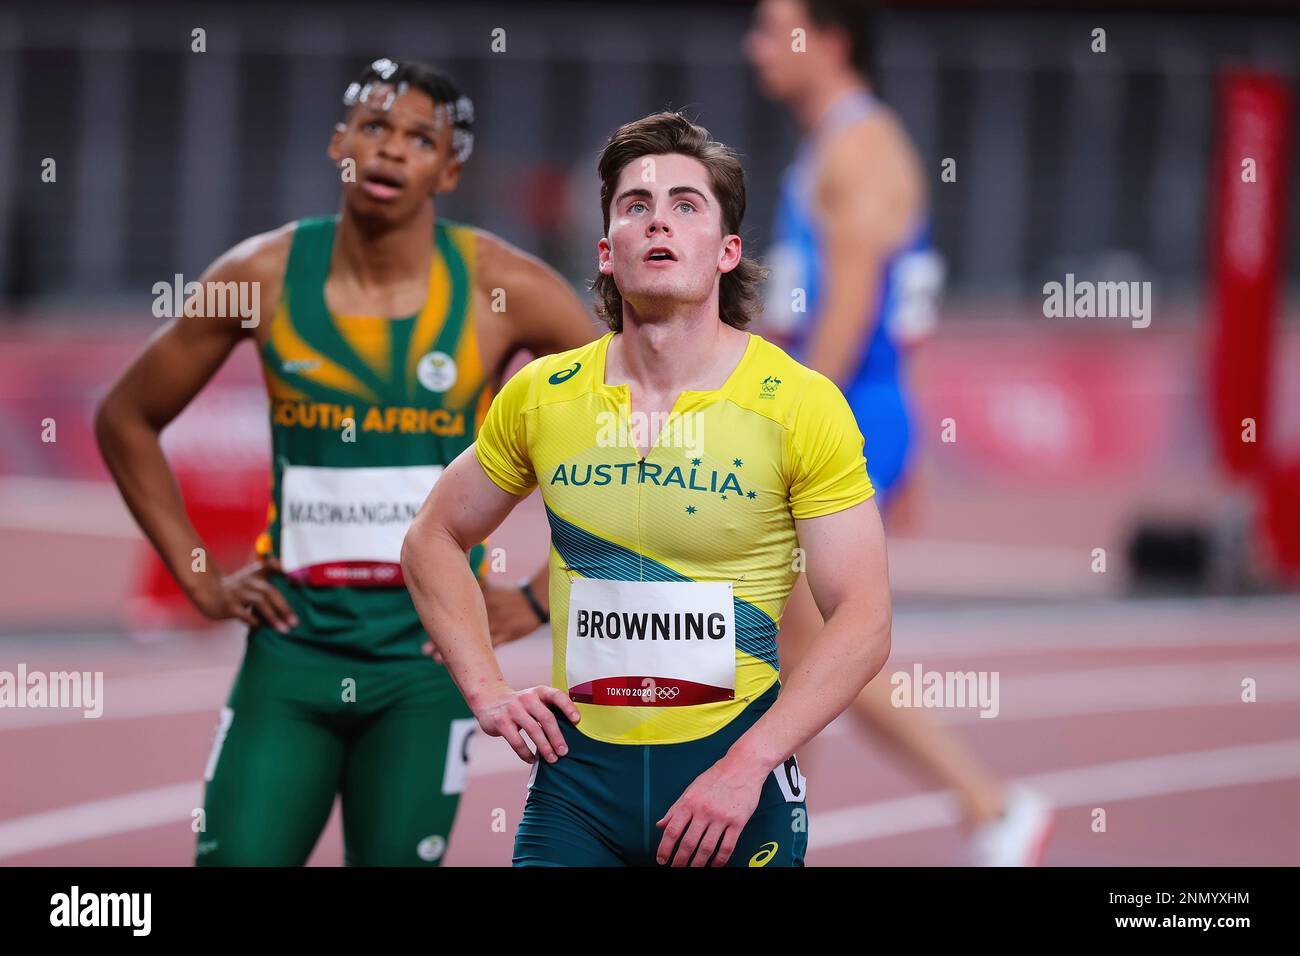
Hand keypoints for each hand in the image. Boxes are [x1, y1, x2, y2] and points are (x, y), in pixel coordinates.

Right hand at [191, 557, 297, 633]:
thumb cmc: (235, 588)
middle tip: (295, 622)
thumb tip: (288, 606)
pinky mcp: (228, 606)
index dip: (284, 569)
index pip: (271, 566)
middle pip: (269, 591)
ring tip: (284, 629)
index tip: (299, 580)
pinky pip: (244, 614)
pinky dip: (254, 622)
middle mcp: (248, 581)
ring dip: (273, 617)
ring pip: (259, 602)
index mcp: (255, 573)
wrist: (207, 590)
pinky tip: (260, 627)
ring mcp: (237, 593)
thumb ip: (268, 584)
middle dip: (284, 607)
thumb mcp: (251, 578)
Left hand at [421, 579, 543, 662]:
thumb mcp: (492, 590)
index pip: (456, 612)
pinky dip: (476, 656)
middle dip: (441, 640)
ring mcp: (497, 624)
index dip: (440, 623)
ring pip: (471, 640)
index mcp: (481, 599)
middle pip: (460, 627)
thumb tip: (459, 582)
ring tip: (436, 660)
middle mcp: (486, 612)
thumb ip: (476, 590)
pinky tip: (466, 666)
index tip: (428, 633)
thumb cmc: (511, 596)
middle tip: (425, 651)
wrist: (535, 602)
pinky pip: (489, 646)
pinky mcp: (506, 635)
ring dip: (454, 651)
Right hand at [471, 684, 579, 764]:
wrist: (489, 700)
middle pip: (546, 718)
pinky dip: (526, 753)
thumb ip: (549, 710)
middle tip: (564, 752)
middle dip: (557, 737)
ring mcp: (513, 709)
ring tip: (552, 759)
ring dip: (544, 747)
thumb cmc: (520, 705)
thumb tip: (572, 733)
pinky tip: (532, 760)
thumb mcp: (535, 700)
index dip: (568, 707)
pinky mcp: (501, 722)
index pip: (556, 696)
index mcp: (539, 692)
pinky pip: (517, 741)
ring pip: (533, 730)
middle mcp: (527, 698)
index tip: (577, 720)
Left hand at [655, 756, 765, 866]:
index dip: (665, 848)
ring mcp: (722, 817)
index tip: (662, 859)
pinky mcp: (738, 822)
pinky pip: (727, 847)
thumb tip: (660, 825)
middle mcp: (704, 810)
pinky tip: (714, 865)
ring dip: (698, 864)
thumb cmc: (716, 776)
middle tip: (676, 868)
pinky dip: (719, 860)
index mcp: (690, 801)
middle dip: (680, 860)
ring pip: (707, 848)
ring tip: (693, 870)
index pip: (672, 830)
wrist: (743, 766)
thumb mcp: (691, 789)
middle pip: (688, 843)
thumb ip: (675, 808)